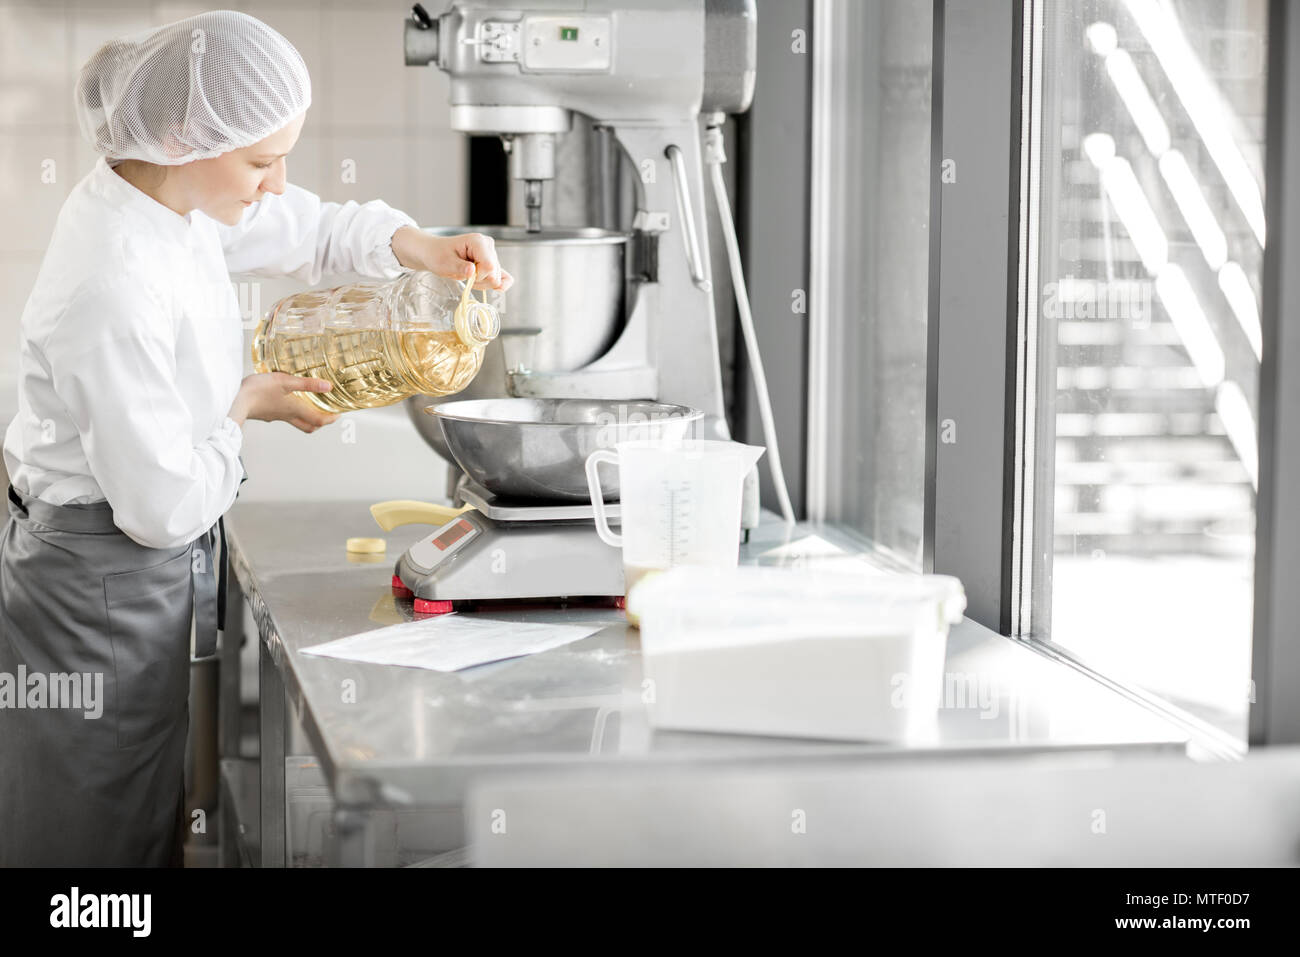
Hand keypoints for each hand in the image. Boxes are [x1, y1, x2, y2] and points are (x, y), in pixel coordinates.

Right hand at [229, 373, 338, 432]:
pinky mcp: (265, 413)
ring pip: (296, 421)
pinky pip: (283, 415)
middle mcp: (287, 416)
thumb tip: (328, 386)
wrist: (233, 400)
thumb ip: (307, 384)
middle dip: (320, 422)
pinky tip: (286, 401)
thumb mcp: (285, 381)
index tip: (338, 414)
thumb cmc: (257, 391)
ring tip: (310, 406)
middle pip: (308, 426)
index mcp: (295, 410)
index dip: (330, 418)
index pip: (319, 420)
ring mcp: (275, 416)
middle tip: (326, 414)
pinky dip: (291, 411)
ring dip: (305, 417)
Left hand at [390, 227, 514, 291]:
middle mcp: (488, 245)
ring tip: (468, 275)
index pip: (489, 266)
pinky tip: (493, 288)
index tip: (465, 274)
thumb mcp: (444, 262)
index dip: (478, 276)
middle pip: (495, 274)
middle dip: (480, 281)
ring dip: (482, 283)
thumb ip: (460, 267)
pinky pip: (505, 277)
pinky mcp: (492, 262)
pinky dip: (498, 284)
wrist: (434, 252)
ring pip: (497, 278)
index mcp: (478, 241)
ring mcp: (491, 254)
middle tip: (464, 275)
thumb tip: (472, 272)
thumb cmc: (437, 254)